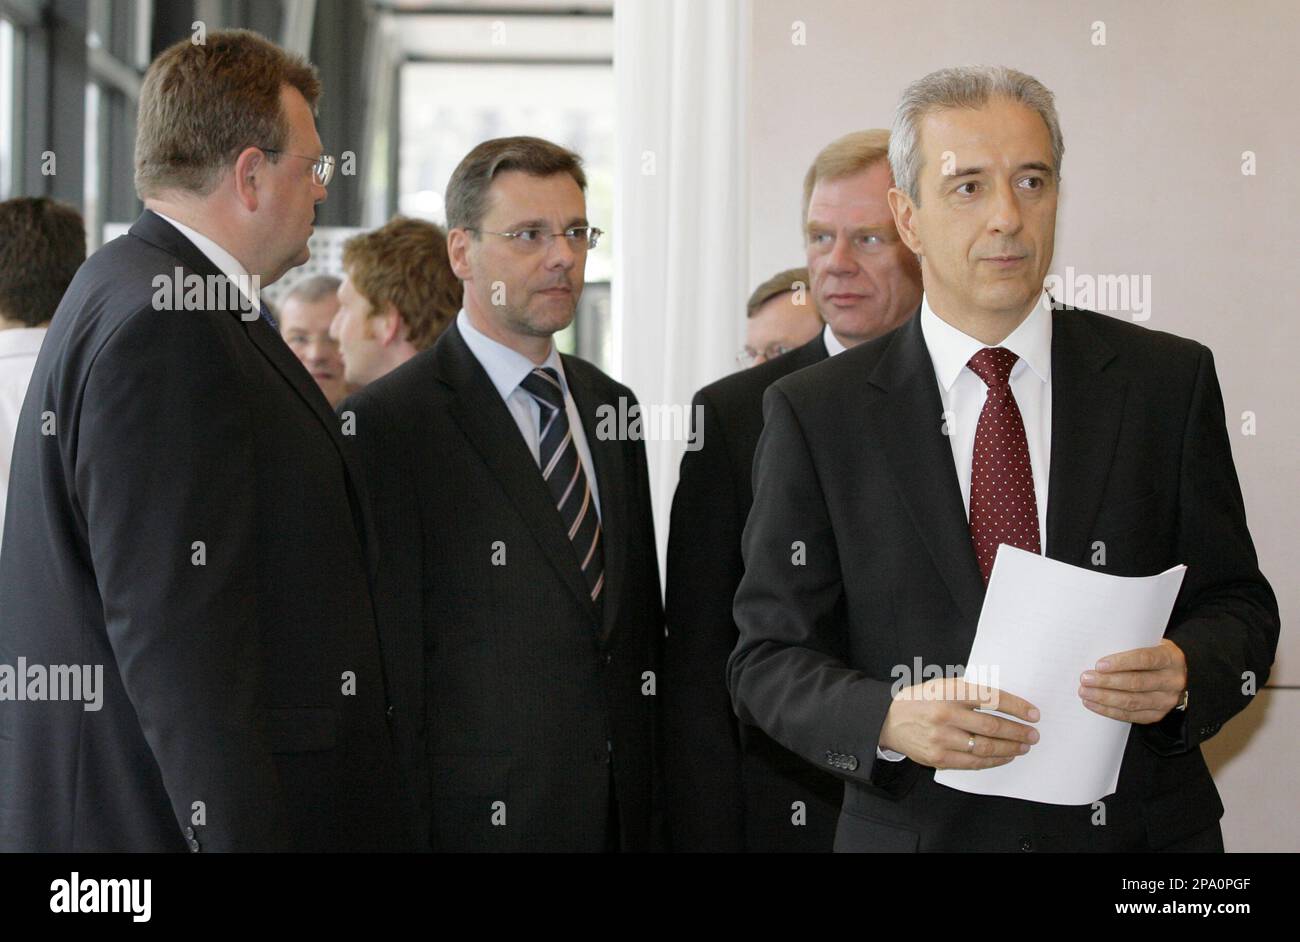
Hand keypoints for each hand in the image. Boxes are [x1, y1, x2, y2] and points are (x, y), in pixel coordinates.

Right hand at [878, 676, 1039, 769]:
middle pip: (992, 726)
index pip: (992, 698)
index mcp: (949, 692)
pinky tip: (1005, 756)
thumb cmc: (921, 700)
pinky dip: (994, 761)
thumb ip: (970, 692)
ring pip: (986, 747)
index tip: (1034, 714)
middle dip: (1018, 731)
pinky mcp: (939, 757)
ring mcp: (942, 738)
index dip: (1016, 707)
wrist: (889, 721)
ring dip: (1010, 748)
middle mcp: (946, 715)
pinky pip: (973, 762)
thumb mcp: (942, 685)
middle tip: (1033, 734)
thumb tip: (1006, 704)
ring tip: (1023, 746)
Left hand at [1079, 638, 1186, 723]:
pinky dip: (1109, 710)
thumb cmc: (1151, 654)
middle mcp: (1173, 681)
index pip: (1145, 659)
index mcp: (1171, 658)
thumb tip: (1094, 650)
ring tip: (1084, 692)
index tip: (1099, 665)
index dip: (1121, 662)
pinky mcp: (1157, 714)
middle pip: (1137, 683)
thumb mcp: (1147, 643)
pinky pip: (1131, 715)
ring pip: (1132, 702)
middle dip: (1107, 682)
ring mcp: (1167, 700)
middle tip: (1085, 679)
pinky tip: (1093, 704)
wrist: (1172, 674)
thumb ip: (1128, 646)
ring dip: (1104, 698)